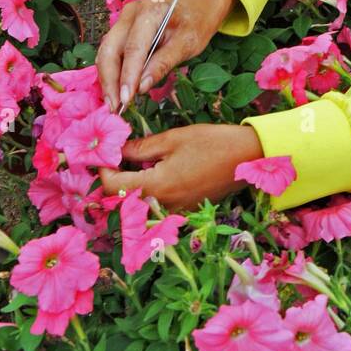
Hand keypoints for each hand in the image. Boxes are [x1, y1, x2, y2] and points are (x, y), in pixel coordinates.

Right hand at [96, 0, 234, 112]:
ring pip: (106, 51)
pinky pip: (110, 51)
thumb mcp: (187, 45)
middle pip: (110, 49)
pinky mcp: (121, 27)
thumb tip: (142, 88)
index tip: (126, 100)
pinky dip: (111, 71)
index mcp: (150, 12)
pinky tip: (115, 89)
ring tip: (114, 103)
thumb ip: (163, 64)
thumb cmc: (195, 24)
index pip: (134, 48)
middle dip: (110, 80)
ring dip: (107, 78)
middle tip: (115, 107)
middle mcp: (131, 12)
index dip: (128, 76)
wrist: (197, 6)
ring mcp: (123, 19)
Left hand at [99, 123, 262, 208]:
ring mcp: (174, 212)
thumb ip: (140, 148)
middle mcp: (163, 206)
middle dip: (112, 179)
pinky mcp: (184, 210)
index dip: (102, 170)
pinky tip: (149, 172)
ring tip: (128, 162)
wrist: (248, 158)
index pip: (113, 186)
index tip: (101, 153)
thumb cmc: (212, 143)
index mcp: (157, 186)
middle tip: (112, 155)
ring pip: (138, 205)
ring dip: (128, 186)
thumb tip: (115, 150)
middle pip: (122, 200)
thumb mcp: (172, 139)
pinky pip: (155, 206)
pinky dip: (145, 192)